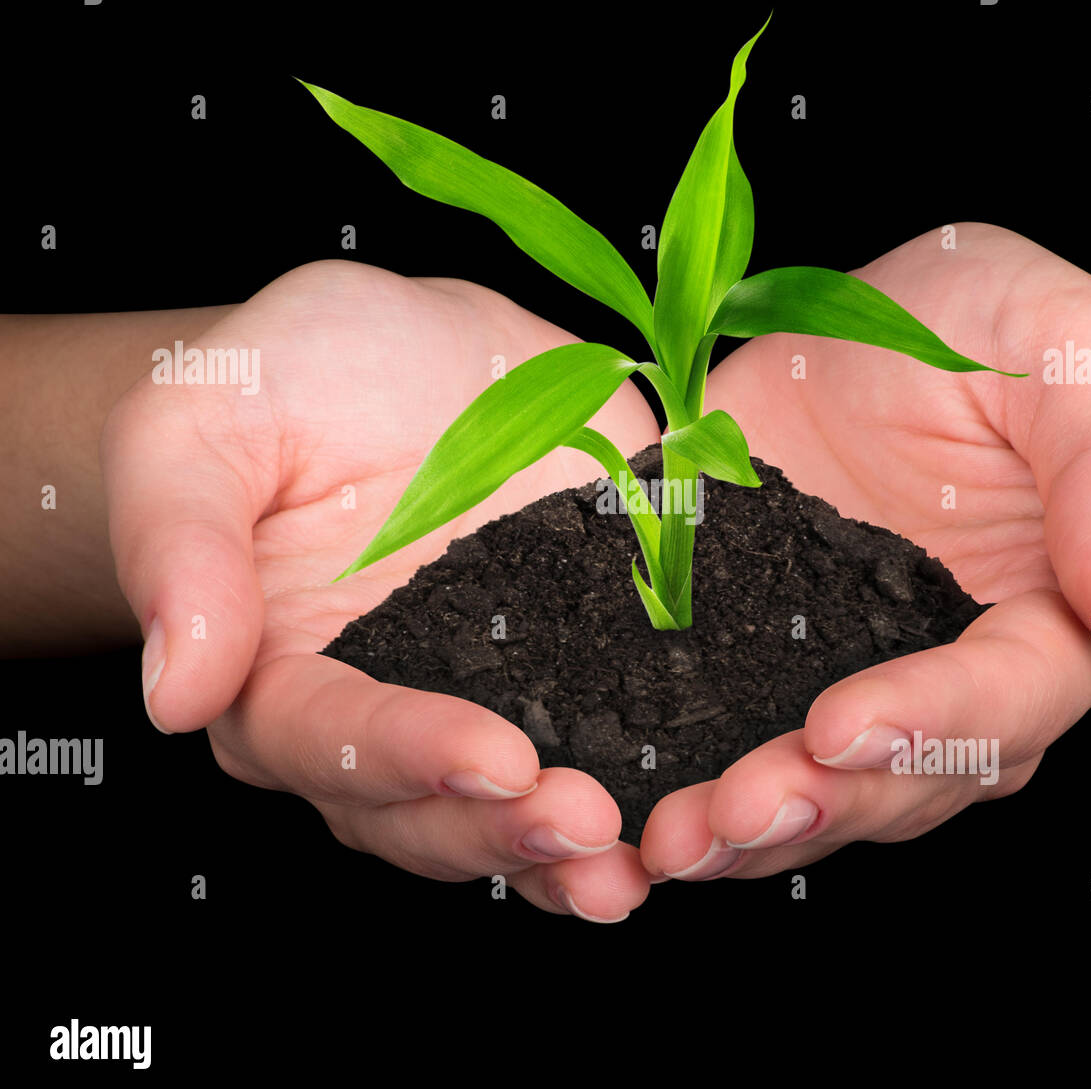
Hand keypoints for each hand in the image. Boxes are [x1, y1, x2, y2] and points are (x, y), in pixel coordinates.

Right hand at [102, 260, 659, 920]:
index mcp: (285, 672)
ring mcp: (496, 697)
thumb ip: (182, 542)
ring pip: (516, 809)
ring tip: (641, 860)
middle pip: (430, 811)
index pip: (332, 740)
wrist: (423, 349)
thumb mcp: (210, 417)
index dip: (409, 759)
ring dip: (576, 848)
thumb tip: (175, 692)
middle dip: (505, 828)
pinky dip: (650, 785)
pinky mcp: (584, 663)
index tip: (495, 759)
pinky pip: (614, 744)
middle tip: (587, 824)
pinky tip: (704, 802)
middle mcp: (392, 710)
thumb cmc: (296, 375)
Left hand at [639, 222, 1090, 880]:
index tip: (839, 725)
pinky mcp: (759, 662)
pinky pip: (734, 741)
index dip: (930, 722)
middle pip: (904, 779)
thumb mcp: (1071, 346)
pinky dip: (687, 782)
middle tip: (725, 815)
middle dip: (818, 804)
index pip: (1008, 698)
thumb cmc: (998, 331)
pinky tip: (628, 810)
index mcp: (1047, 620)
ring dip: (745, 828)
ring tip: (668, 842)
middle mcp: (950, 678)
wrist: (883, 336)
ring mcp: (848, 679)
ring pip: (818, 789)